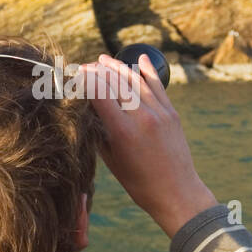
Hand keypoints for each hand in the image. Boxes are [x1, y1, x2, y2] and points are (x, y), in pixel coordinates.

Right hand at [81, 53, 217, 237]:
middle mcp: (142, 117)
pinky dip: (147, 71)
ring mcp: (159, 113)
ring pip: (135, 80)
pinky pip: (157, 86)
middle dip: (97, 71)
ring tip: (102, 60)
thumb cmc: (139, 183)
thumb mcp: (111, 159)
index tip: (74, 74)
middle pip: (114, 82)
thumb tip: (88, 109)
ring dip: (117, 67)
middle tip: (84, 67)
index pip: (99, 92)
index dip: (85, 80)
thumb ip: (100, 131)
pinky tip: (140, 58)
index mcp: (123, 131)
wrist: (177, 193)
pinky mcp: (171, 113)